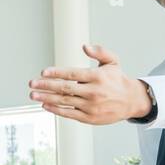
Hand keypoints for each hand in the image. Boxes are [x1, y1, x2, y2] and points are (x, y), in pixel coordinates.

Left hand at [27, 44, 152, 124]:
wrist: (131, 101)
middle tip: (32, 84)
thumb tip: (84, 46)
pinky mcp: (89, 118)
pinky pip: (69, 113)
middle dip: (46, 86)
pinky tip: (45, 105)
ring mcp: (90, 106)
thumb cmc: (118, 80)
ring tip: (33, 95)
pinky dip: (56, 110)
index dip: (57, 73)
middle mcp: (93, 92)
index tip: (43, 72)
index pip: (73, 74)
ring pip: (65, 102)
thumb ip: (100, 52)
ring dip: (47, 98)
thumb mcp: (113, 62)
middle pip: (65, 89)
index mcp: (97, 77)